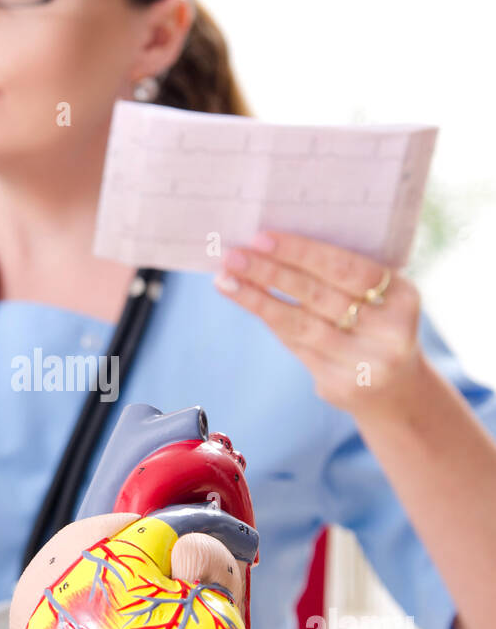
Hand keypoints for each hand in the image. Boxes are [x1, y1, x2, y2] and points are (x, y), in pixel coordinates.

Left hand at [214, 230, 423, 417]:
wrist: (396, 390)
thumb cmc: (376, 325)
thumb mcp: (377, 297)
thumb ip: (339, 275)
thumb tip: (271, 244)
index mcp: (403, 297)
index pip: (346, 268)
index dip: (302, 252)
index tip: (261, 238)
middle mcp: (389, 333)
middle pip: (318, 296)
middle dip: (270, 273)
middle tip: (233, 256)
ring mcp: (365, 364)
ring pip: (300, 325)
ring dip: (258, 299)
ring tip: (226, 280)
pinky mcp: (340, 386)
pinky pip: (295, 345)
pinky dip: (268, 320)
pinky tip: (245, 301)